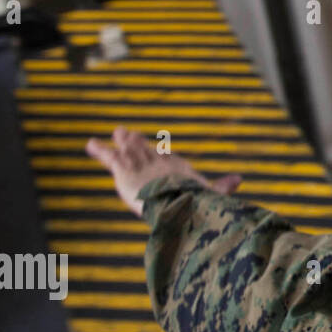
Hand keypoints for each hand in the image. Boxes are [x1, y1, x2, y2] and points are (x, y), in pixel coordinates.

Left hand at [85, 126, 241, 217]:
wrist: (175, 200)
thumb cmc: (195, 200)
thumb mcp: (211, 194)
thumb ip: (222, 187)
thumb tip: (240, 178)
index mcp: (177, 167)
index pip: (168, 157)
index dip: (164, 154)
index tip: (162, 150)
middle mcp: (157, 161)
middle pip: (147, 148)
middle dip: (140, 141)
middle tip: (132, 133)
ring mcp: (139, 162)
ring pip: (129, 148)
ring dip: (123, 140)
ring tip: (118, 131)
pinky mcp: (123, 168)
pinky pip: (109, 156)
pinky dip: (100, 149)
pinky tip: (91, 143)